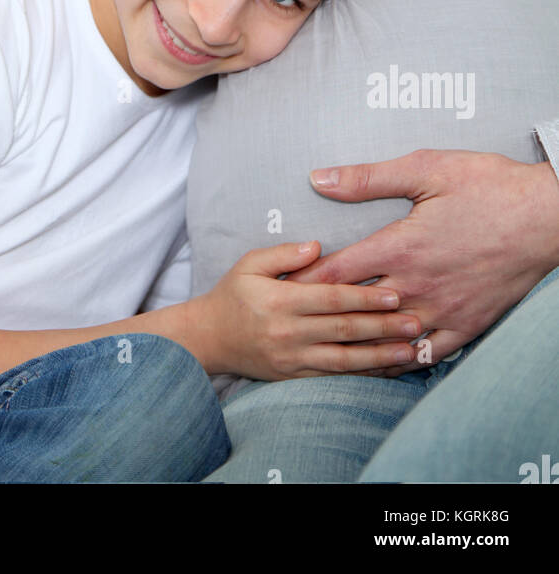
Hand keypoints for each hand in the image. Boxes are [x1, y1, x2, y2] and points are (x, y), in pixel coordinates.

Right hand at [190, 241, 420, 379]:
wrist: (209, 339)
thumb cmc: (233, 295)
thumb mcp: (250, 263)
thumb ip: (285, 254)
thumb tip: (318, 245)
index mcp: (281, 301)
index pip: (331, 298)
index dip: (364, 297)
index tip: (394, 294)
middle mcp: (289, 332)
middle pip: (344, 330)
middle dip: (382, 327)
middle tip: (416, 322)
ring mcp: (293, 359)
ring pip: (344, 360)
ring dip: (380, 356)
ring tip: (410, 350)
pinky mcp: (295, 377)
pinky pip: (335, 378)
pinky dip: (363, 375)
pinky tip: (386, 370)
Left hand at [290, 149, 558, 372]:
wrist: (546, 217)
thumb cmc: (487, 185)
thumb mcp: (424, 169)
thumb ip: (366, 178)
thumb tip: (318, 178)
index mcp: (399, 247)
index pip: (335, 274)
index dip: (301, 283)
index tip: (276, 290)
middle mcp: (416, 286)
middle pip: (354, 312)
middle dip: (320, 318)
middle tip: (288, 325)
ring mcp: (443, 311)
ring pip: (386, 339)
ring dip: (357, 343)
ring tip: (326, 349)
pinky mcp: (468, 326)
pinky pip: (428, 355)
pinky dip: (401, 359)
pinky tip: (384, 361)